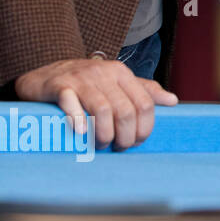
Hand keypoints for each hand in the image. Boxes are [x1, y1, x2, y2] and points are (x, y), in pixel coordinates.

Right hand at [14, 58, 178, 148]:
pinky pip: (71, 103)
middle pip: (125, 110)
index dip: (144, 128)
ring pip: (102, 109)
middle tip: (120, 147)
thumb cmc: (87, 83)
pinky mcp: (59, 86)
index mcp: (121, 73)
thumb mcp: (118, 82)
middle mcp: (103, 73)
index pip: (144, 103)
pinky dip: (78, 119)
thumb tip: (173, 101)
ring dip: (105, 134)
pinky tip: (82, 132)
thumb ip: (144, 91)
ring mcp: (80, 79)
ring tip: (102, 145)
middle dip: (126, 135)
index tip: (137, 142)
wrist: (46, 74)